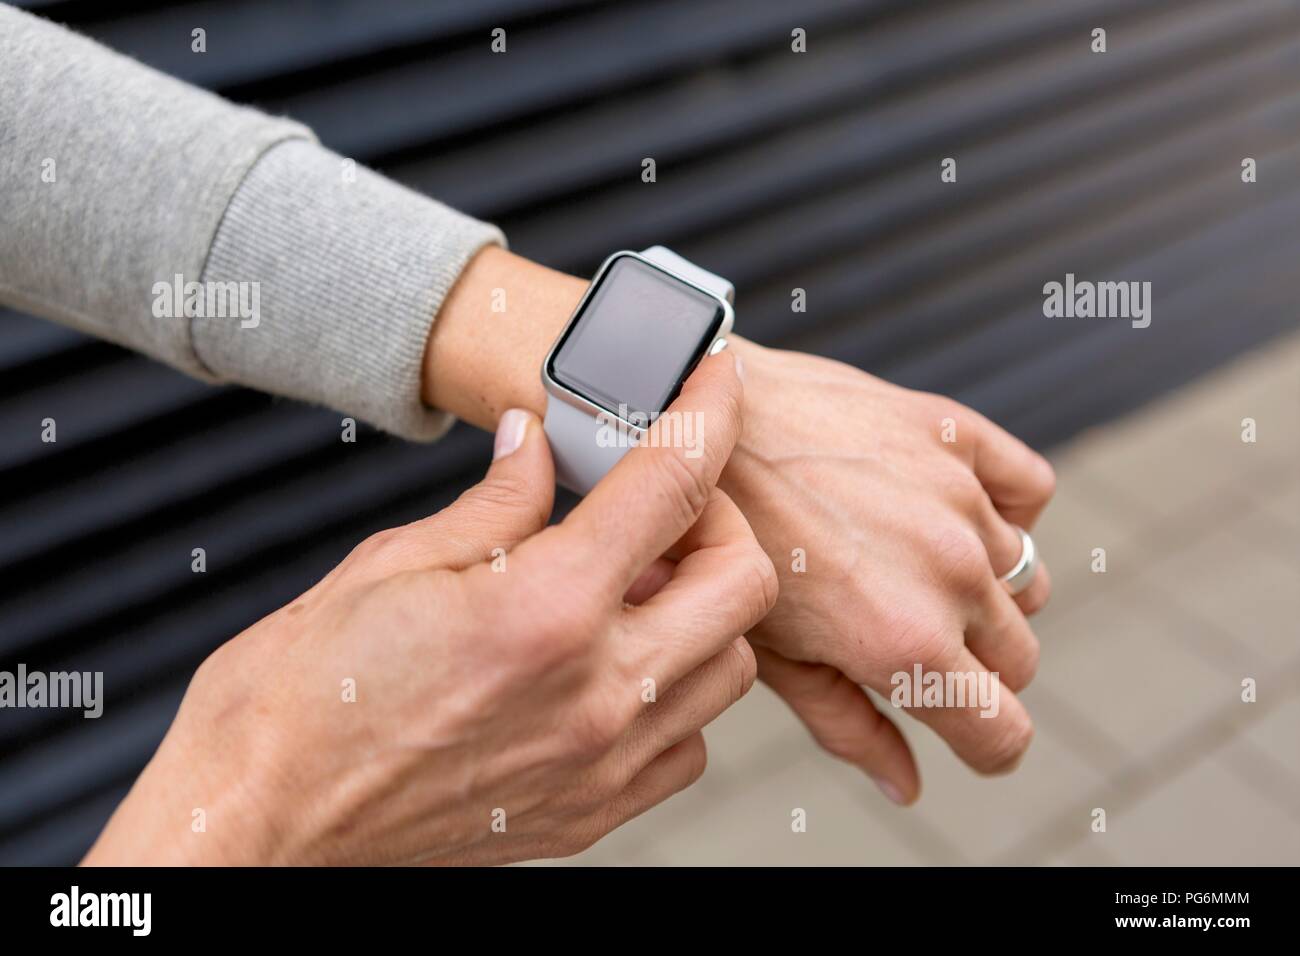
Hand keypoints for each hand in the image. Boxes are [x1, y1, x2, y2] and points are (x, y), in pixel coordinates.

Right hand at [83, 351, 775, 865]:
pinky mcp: (592, 811)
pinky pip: (687, 742)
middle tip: (661, 505)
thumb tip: (537, 444)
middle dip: (720, 522)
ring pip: (731, 667)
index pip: (671, 484)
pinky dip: (674, 691)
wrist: (261, 822)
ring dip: (702, 609)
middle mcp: (594, 694)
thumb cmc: (298, 701)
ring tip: (629, 587)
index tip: (715, 382)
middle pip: (743, 582)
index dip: (707, 414)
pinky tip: (612, 665)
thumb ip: (495, 502)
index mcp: (543, 610)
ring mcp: (601, 763)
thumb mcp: (389, 563)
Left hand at [721, 342, 1054, 803]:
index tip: (968, 734)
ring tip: (906, 568)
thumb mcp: (768, 654)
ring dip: (982, 589)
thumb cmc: (708, 547)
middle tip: (909, 640)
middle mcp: (949, 573)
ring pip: (1023, 579)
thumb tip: (909, 786)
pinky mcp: (950, 434)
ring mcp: (956, 499)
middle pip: (1019, 659)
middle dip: (977, 670)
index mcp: (904, 642)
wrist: (684, 427)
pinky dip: (1007, 510)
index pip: (1003, 731)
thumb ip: (849, 724)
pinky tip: (952, 513)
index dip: (988, 746)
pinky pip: (1030, 489)